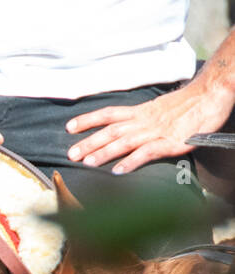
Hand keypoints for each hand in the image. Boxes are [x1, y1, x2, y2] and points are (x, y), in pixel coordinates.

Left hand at [67, 79, 234, 173]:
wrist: (213, 93)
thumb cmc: (189, 103)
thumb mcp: (160, 109)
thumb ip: (143, 119)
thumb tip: (127, 130)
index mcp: (141, 111)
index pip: (109, 114)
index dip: (88, 120)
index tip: (69, 127)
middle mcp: (144, 120)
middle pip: (111, 130)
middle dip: (89, 142)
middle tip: (70, 155)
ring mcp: (157, 131)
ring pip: (125, 141)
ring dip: (105, 152)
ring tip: (87, 163)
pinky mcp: (171, 141)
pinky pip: (148, 152)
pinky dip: (132, 161)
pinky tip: (118, 171)